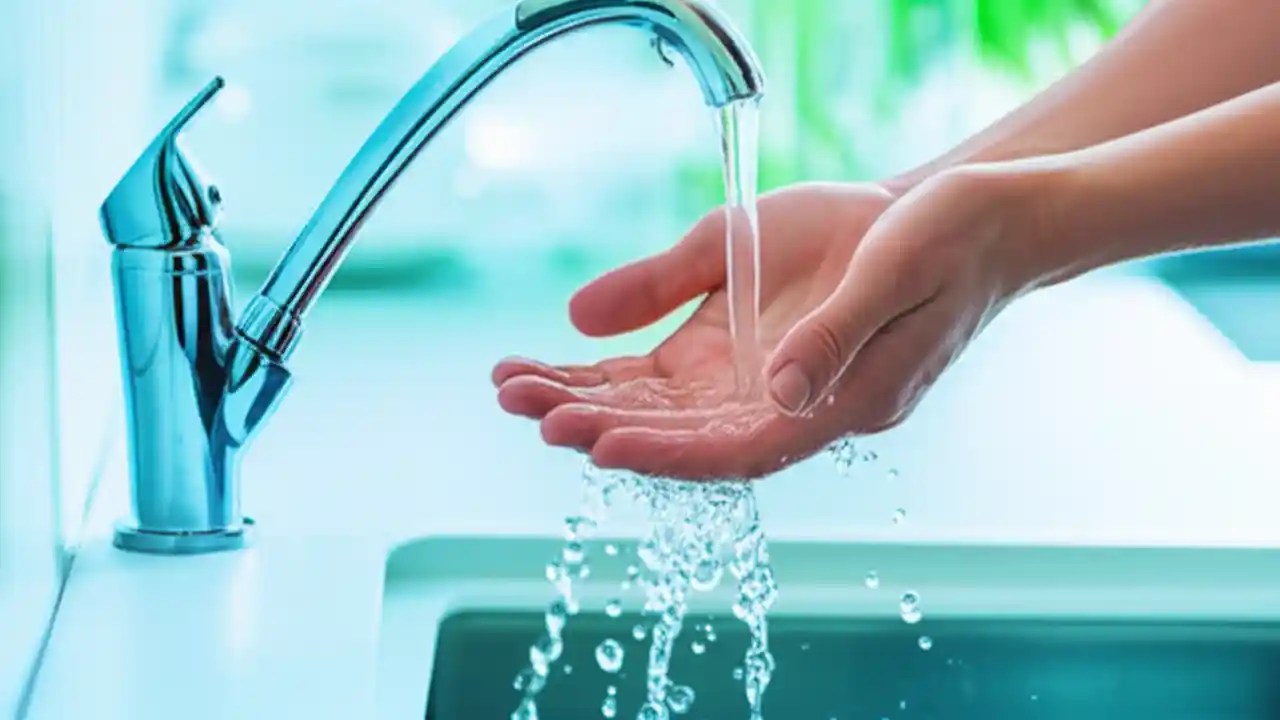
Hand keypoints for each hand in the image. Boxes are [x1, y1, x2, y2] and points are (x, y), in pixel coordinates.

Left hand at [494, 171, 1035, 478]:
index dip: (665, 454)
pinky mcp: (756, 353)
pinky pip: (679, 379)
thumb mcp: (888, 271)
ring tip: (516, 383)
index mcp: (839, 402)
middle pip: (686, 436)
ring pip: (671, 411)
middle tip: (521, 402)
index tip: (594, 444)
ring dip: (596, 399)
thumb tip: (774, 390)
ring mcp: (773, 383)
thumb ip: (830, 331)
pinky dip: (619, 374)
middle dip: (602, 422)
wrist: (970, 221)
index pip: (738, 449)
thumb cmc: (942, 240)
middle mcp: (798, 407)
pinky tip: (565, 364)